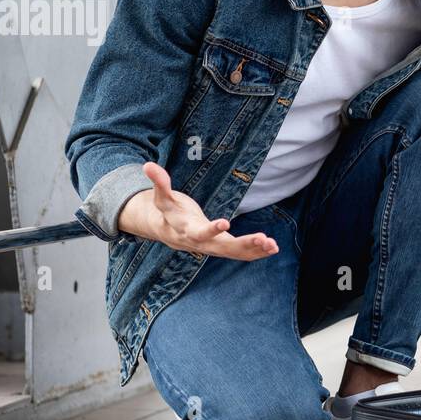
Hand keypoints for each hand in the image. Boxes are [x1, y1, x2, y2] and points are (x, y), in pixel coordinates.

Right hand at [117, 162, 278, 260]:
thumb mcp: (162, 198)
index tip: (225, 223)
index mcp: (186, 231)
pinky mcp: (223, 248)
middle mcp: (201, 244)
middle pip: (223, 247)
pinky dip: (257, 252)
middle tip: (263, 239)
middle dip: (243, 244)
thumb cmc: (169, 212)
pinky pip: (240, 254)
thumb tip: (147, 165)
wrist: (169, 232)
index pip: (199, 233)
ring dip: (255, 250)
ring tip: (273, 245)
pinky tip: (273, 248)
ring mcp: (213, 248)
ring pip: (235, 253)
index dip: (211, 230)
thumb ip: (159, 183)